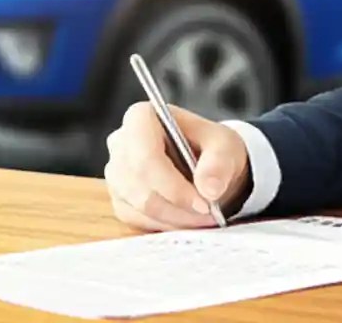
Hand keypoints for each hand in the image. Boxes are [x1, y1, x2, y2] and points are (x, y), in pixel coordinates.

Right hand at [103, 102, 250, 231]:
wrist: (207, 163)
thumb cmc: (211, 147)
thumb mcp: (225, 146)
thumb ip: (219, 163)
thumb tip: (209, 189)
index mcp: (141, 118)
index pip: (145, 155)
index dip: (172, 184)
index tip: (203, 202)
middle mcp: (120, 143)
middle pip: (139, 184)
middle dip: (178, 205)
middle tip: (210, 214)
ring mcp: (116, 173)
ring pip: (139, 206)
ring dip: (175, 217)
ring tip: (205, 217)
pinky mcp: (120, 198)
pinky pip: (138, 219)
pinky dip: (166, 224)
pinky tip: (188, 219)